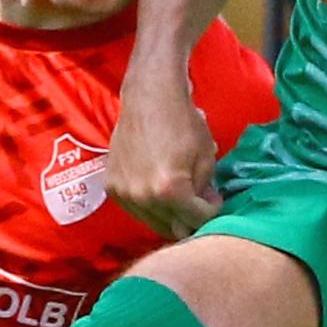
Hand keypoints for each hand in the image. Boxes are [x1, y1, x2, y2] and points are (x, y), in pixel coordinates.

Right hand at [105, 74, 222, 238]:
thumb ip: (205, 190)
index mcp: (170, 190)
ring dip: (170, 215)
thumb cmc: (182, 122)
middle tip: (198, 201)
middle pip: (174, 228)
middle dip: (190, 217)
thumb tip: (203, 207)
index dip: (212, 209)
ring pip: (154, 223)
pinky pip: (136, 210)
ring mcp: (125, 194)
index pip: (197, 219)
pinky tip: (158, 188)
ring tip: (179, 195)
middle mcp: (144, 197)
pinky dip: (150, 205)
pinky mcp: (112, 187)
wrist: (149, 97)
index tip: (214, 198)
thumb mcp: (206, 157)